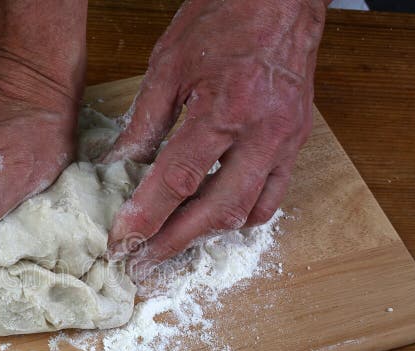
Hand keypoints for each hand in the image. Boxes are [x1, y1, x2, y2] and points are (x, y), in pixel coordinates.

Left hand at [103, 0, 327, 278]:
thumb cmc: (223, 19)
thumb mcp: (168, 64)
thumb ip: (144, 122)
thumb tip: (118, 165)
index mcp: (224, 109)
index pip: (178, 180)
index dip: (146, 216)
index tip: (121, 241)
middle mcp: (261, 133)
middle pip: (216, 211)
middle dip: (174, 242)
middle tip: (143, 262)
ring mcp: (285, 142)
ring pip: (248, 213)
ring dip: (207, 235)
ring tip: (172, 244)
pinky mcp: (297, 143)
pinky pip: (273, 198)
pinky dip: (242, 217)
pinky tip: (215, 220)